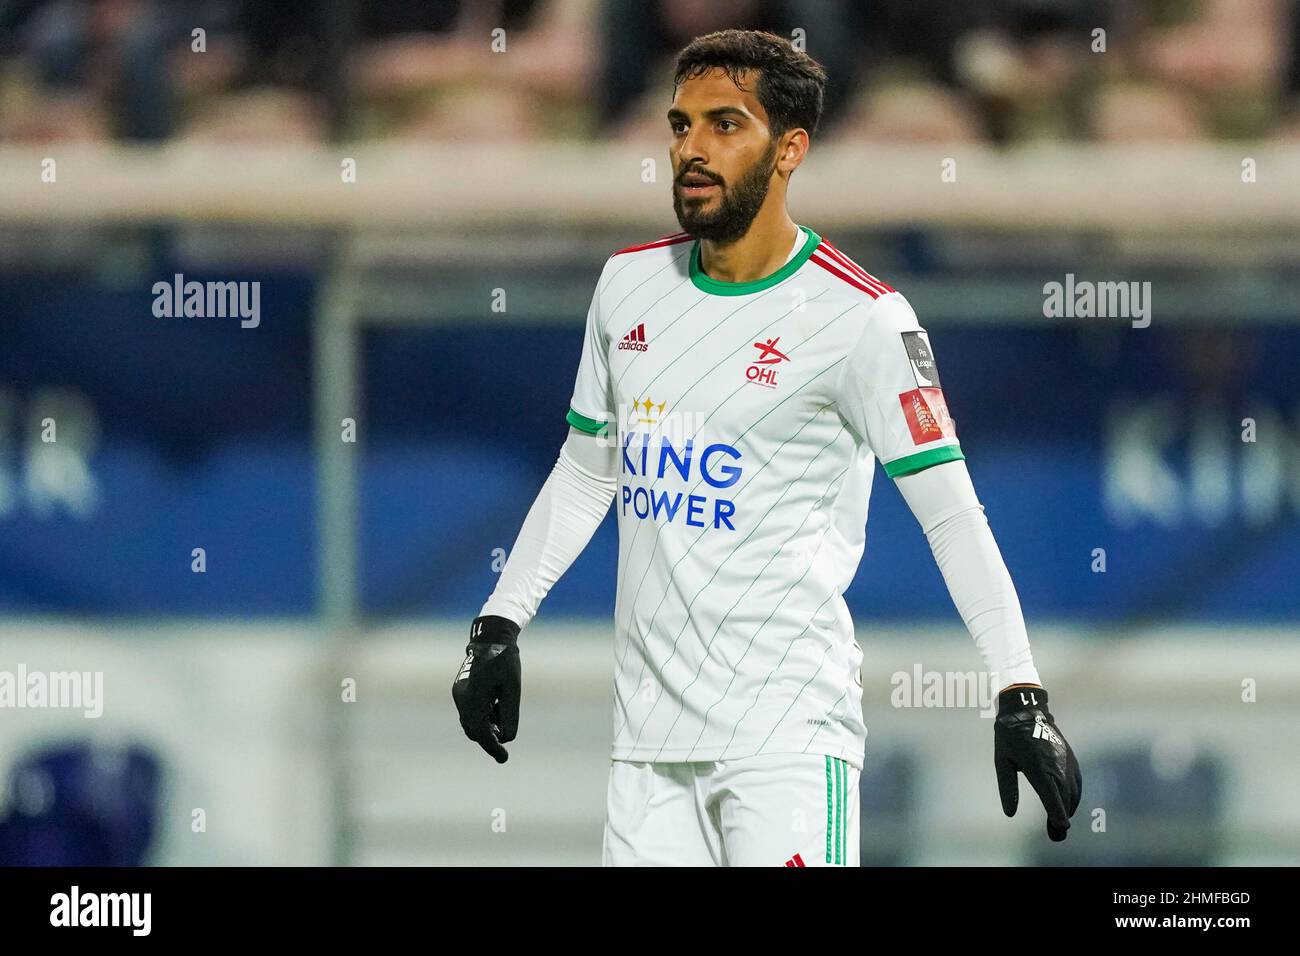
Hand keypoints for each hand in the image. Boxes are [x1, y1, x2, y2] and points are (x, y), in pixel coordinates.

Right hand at [452, 615, 520, 762]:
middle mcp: (462, 698)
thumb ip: (510, 715)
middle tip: (504, 742)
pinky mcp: (461, 690)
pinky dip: (482, 716)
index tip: (504, 758)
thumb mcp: (513, 690)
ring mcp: (459, 693)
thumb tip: (506, 738)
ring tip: (502, 717)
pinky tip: (495, 708)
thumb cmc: (506, 662)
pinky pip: (470, 711)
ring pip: (471, 721)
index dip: (493, 747)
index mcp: (474, 697)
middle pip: (474, 729)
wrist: (491, 637)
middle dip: (488, 738)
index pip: (482, 732)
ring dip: (486, 726)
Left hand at [994, 684, 1081, 840]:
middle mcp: (1056, 764)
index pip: (1050, 794)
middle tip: (1056, 836)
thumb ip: (1007, 788)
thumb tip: (1009, 813)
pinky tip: (1069, 805)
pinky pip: (1077, 782)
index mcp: (1037, 765)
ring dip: (1069, 809)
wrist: (1026, 710)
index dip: (1056, 812)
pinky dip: (1075, 796)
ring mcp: (1066, 761)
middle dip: (1061, 818)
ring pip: (1073, 791)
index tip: (1061, 827)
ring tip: (1061, 824)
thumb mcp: (1002, 761)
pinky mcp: (1071, 758)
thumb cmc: (1009, 736)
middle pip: (1064, 797)